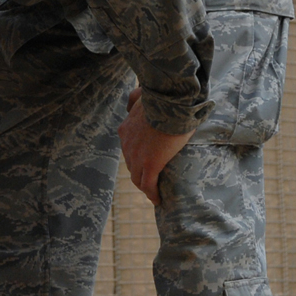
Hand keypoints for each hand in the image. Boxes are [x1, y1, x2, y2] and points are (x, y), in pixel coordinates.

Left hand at [118, 88, 193, 205]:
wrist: (170, 102)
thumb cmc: (161, 97)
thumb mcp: (142, 95)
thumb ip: (135, 97)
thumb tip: (132, 99)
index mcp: (126, 130)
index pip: (128, 149)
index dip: (136, 158)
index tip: (144, 163)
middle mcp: (127, 145)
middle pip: (131, 165)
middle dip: (139, 174)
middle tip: (151, 180)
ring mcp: (137, 156)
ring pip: (138, 178)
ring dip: (145, 187)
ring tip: (155, 192)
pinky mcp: (151, 164)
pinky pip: (149, 185)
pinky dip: (152, 194)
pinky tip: (158, 200)